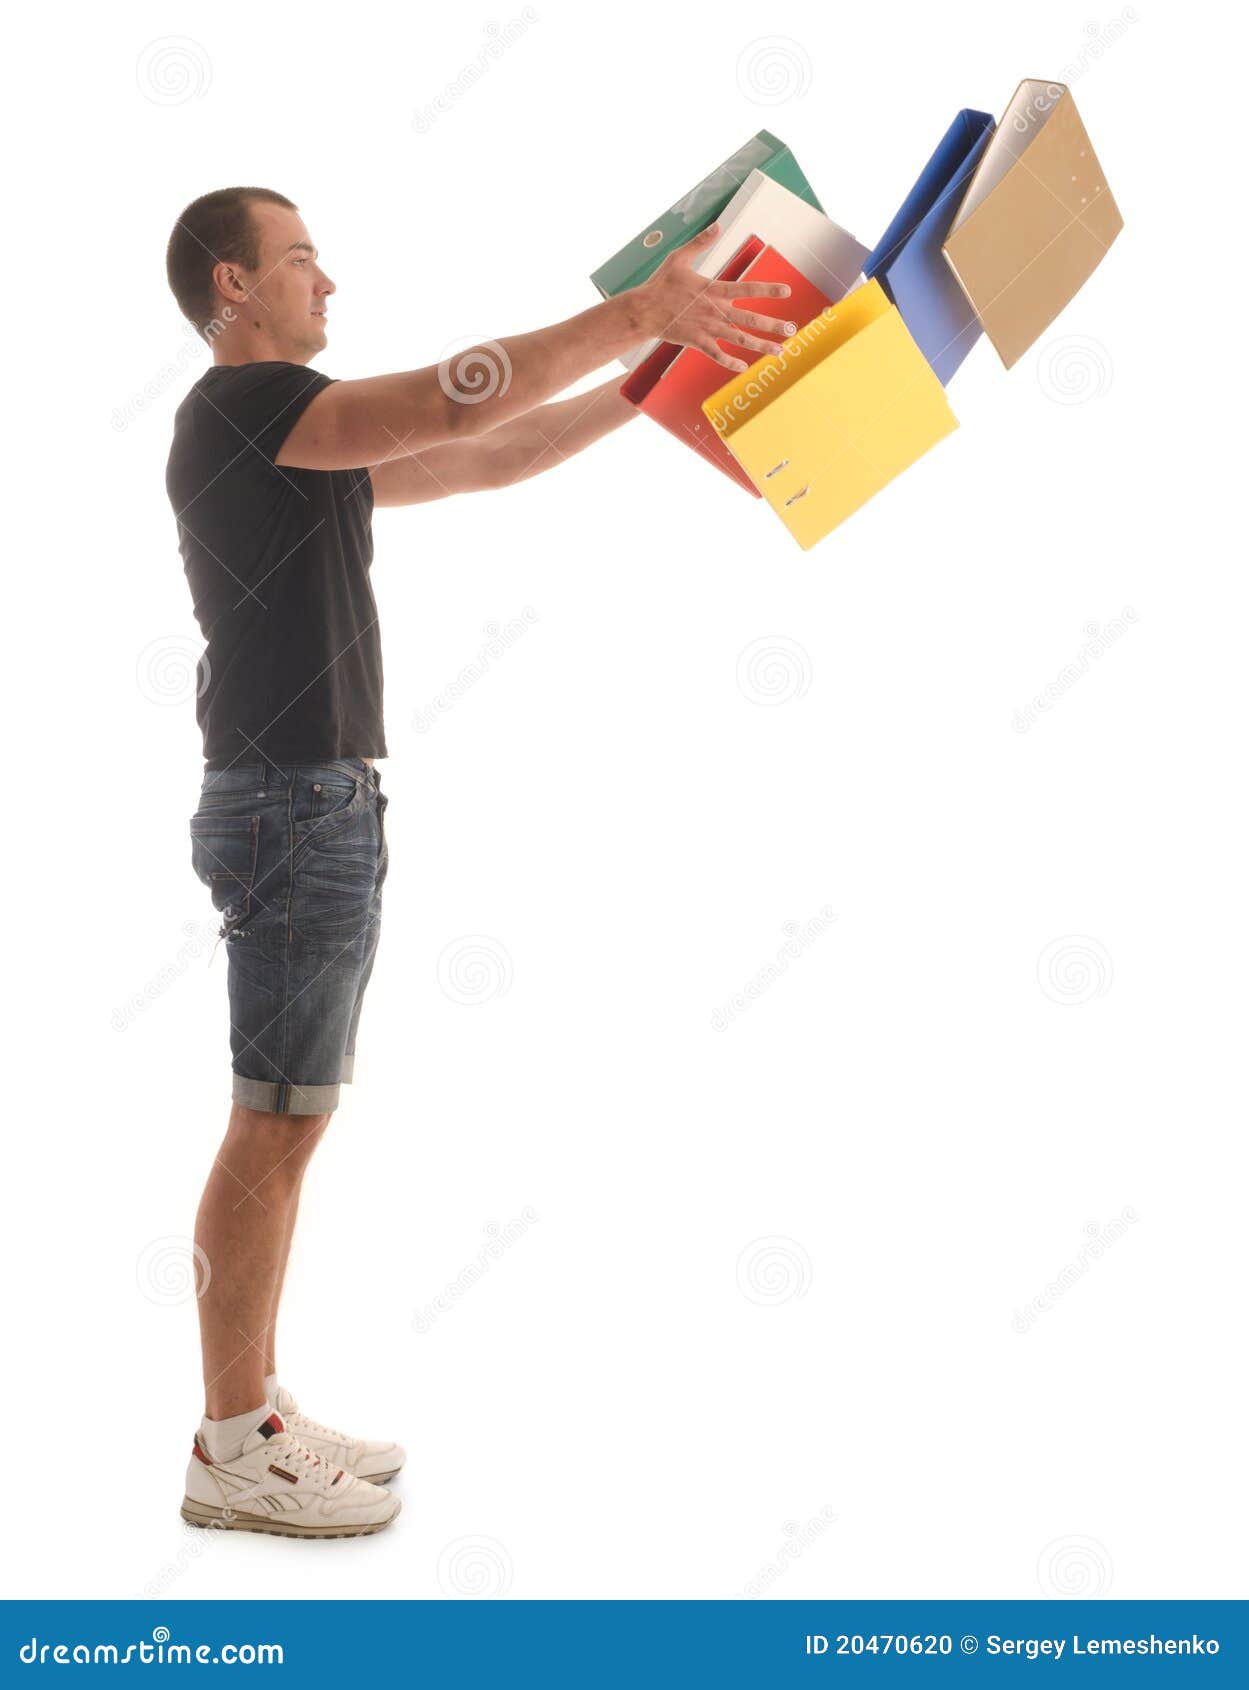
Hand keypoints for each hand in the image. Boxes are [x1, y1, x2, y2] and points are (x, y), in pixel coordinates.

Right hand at [632, 223, 796, 371]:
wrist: (644, 310)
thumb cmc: (661, 283)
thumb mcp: (680, 258)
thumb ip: (700, 243)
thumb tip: (716, 226)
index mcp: (714, 289)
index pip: (747, 289)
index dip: (768, 290)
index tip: (787, 292)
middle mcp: (715, 311)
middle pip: (750, 319)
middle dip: (773, 325)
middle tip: (792, 330)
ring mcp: (707, 328)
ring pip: (740, 340)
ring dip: (761, 347)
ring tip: (779, 352)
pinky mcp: (697, 342)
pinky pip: (717, 355)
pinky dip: (730, 363)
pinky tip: (744, 368)